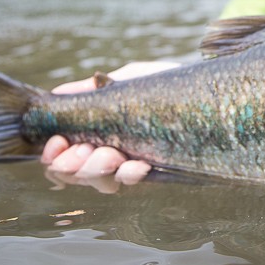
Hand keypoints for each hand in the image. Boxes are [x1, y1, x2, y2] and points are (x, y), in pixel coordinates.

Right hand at [42, 62, 178, 185]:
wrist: (211, 90)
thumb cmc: (167, 85)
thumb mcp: (128, 81)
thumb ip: (93, 90)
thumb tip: (57, 93)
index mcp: (97, 135)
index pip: (63, 156)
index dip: (53, 156)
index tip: (55, 143)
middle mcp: (111, 156)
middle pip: (78, 175)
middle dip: (73, 166)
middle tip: (80, 151)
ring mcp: (134, 166)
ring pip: (104, 182)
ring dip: (99, 170)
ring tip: (109, 155)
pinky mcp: (160, 172)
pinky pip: (140, 183)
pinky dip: (133, 175)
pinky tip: (137, 166)